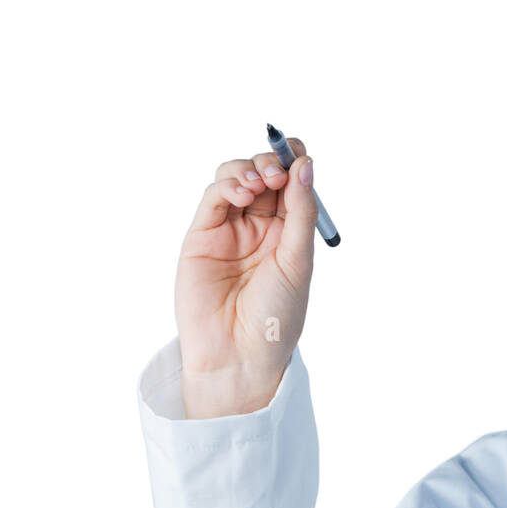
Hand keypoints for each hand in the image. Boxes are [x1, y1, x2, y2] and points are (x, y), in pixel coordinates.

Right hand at [175, 138, 316, 417]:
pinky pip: (214, 197)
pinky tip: (242, 190)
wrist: (239, 355)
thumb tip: (305, 165)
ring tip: (259, 182)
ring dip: (248, 168)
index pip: (293, 184)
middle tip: (277, 171)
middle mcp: (260, 228)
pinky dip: (228, 183)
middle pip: (264, 173)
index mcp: (290, 234)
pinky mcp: (201, 236)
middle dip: (272, 162)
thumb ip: (301, 212)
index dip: (295, 161)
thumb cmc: (275, 317)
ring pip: (236, 178)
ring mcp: (230, 230)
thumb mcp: (298, 260)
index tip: (300, 152)